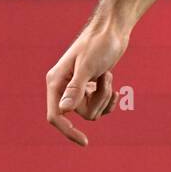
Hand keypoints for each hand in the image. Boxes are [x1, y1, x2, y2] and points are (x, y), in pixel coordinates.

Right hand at [45, 22, 128, 145]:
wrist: (113, 29)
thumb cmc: (99, 43)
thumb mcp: (88, 66)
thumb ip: (75, 88)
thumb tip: (64, 110)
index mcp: (56, 82)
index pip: (56, 115)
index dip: (68, 131)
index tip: (85, 142)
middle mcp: (63, 87)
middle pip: (80, 113)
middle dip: (98, 100)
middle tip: (105, 79)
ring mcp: (77, 87)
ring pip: (91, 110)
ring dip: (104, 96)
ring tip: (108, 76)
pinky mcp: (90, 86)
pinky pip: (99, 105)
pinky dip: (108, 98)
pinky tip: (115, 86)